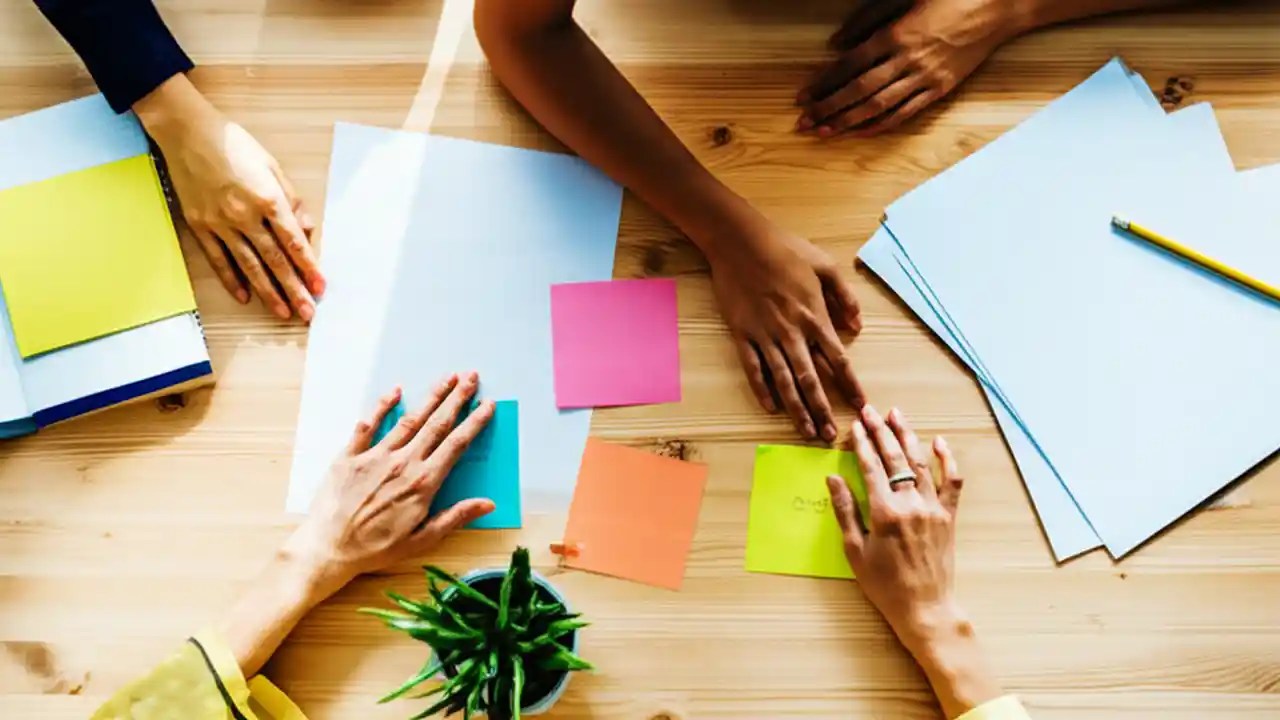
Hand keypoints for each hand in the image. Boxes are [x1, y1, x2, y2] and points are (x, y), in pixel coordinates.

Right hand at [134, 75, 323, 320]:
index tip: (320, 287)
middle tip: (307, 313)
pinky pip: (218, 259)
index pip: (294, 243)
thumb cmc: (234, 144)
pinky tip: (244, 297)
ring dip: (268, 292)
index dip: (309, 267)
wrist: (187, 133)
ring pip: (249, 266)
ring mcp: (221, 223)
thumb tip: (306, 227)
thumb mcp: (272, 165)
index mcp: (268, 199)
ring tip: (282, 313)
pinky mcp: (200, 226)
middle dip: (294, 289)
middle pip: (275, 261)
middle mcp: (246, 216)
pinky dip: (231, 279)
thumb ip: (291, 199)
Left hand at [283, 372, 496, 594]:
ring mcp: (375, 456)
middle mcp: (402, 463)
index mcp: (423, 483)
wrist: (328, 549)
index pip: (456, 444)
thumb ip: (455, 517)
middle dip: (457, 398)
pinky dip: (382, 406)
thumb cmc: (376, 549)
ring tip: (446, 378)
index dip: (474, 422)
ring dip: (430, 397)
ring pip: (409, 419)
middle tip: (471, 377)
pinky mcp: (350, 456)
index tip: (487, 405)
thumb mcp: (422, 540)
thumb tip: (487, 503)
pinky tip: (395, 390)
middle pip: (436, 424)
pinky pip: (368, 425)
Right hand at [709, 217, 863, 441]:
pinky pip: (754, 368)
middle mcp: (793, 332)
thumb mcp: (825, 265)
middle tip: (830, 435)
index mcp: (815, 316)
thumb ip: (844, 297)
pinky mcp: (743, 334)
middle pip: (812, 380)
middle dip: (823, 410)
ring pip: (785, 381)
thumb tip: (857, 326)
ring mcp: (766, 335)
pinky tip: (771, 408)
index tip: (861, 406)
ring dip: (797, 409)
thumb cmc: (784, 249)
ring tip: (805, 431)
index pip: (838, 360)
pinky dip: (762, 390)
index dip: (850, 386)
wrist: (740, 241)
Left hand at [796, 0, 1017, 136]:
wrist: (1000, 7)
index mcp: (896, 34)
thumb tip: (837, 43)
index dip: (824, 82)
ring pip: (879, 106)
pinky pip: (906, 113)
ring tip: (825, 133)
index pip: (849, 65)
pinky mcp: (941, 89)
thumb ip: (869, 17)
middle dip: (828, 109)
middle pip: (859, 90)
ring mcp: (926, 78)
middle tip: (804, 123)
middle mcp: (908, 60)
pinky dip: (882, 125)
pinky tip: (862, 132)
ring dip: (848, 122)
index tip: (803, 96)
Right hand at [828, 405, 961, 642]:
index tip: (855, 427)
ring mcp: (933, 508)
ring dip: (907, 436)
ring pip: (920, 463)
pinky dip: (947, 460)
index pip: (870, 467)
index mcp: (884, 513)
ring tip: (896, 415)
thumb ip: (845, 511)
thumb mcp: (854, 550)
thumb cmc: (884, 585)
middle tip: (870, 411)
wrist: (924, 607)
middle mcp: (911, 504)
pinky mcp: (948, 516)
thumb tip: (833, 478)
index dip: (861, 444)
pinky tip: (939, 443)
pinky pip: (952, 482)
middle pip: (894, 458)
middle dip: (881, 431)